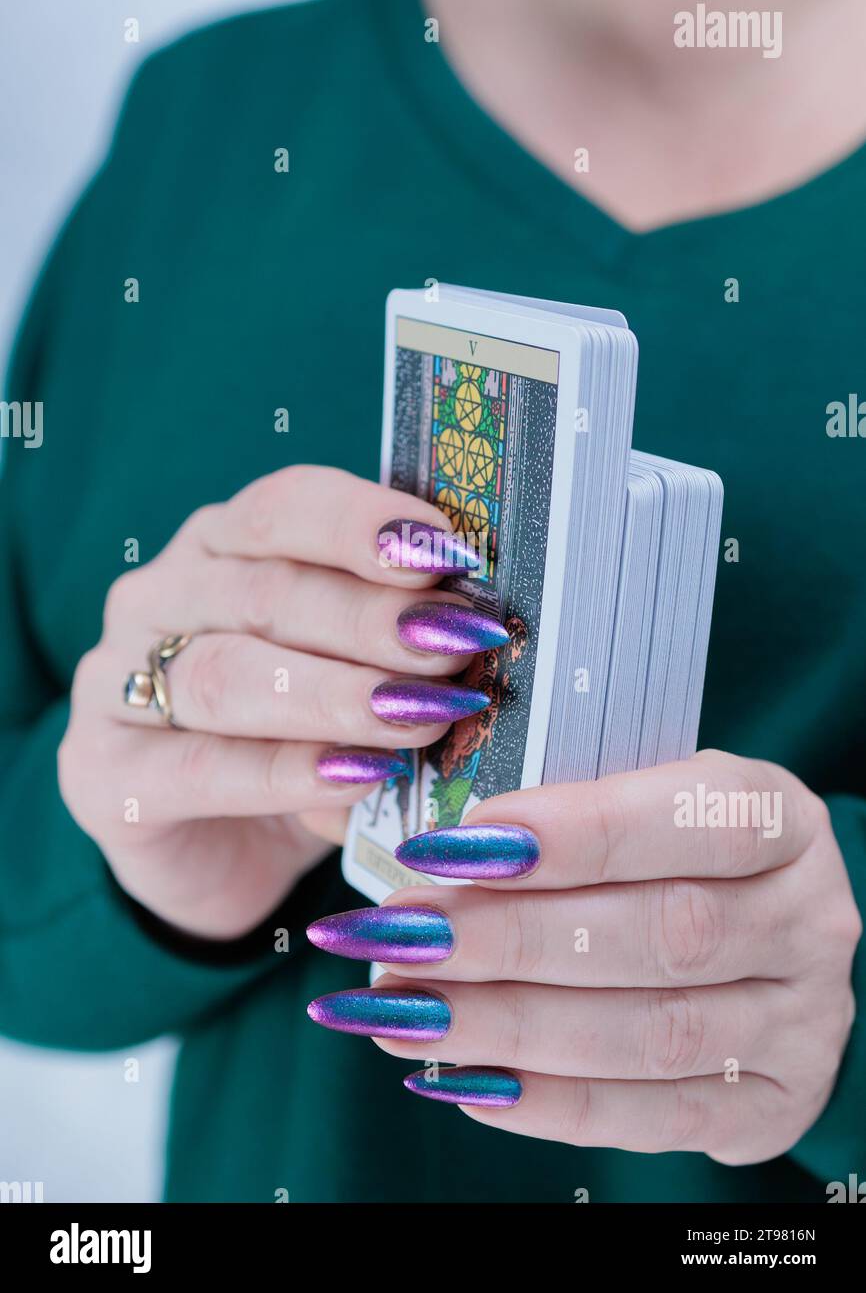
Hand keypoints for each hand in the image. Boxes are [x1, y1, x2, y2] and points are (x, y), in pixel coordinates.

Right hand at [59, 466, 498, 939]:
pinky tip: (355, 779)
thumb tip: (480, 642)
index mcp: (221, 547)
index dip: (363, 523)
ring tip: (419, 715)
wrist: (218, 850)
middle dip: (371, 617)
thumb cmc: (300, 739)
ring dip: (337, 695)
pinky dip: (286, 773)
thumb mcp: (351, 678)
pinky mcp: (102, 775)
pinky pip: (201, 767)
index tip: (445, 549)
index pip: (283, 509)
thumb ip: (395, 650)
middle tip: (453, 643)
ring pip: (230, 675)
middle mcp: (159, 598)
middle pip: (266, 591)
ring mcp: (115, 683)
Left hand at [308, 750, 860, 1163]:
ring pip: (651, 1034)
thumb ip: (560, 812)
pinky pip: (654, 1117)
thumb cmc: (666, 849)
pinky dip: (549, 1103)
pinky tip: (462, 1077)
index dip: (574, 832)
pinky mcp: (770, 1105)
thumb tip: (432, 846)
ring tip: (401, 1011)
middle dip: (513, 936)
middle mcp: (807, 919)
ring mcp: (802, 1022)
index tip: (459, 840)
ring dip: (510, 1026)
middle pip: (660, 933)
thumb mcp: (636, 795)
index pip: (687, 817)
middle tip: (401, 934)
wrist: (758, 939)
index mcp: (779, 815)